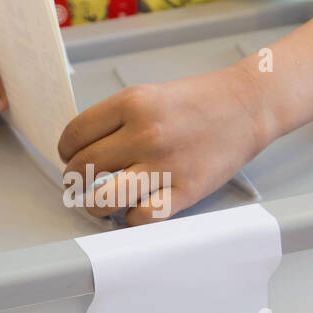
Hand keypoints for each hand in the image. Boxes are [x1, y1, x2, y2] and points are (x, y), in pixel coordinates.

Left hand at [57, 65, 272, 225]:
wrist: (247, 106)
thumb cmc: (199, 101)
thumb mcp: (149, 95)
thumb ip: (116, 119)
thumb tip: (83, 149)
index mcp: (132, 104)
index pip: (75, 135)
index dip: (66, 151)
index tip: (69, 156)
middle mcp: (144, 134)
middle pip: (83, 168)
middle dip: (75, 180)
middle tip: (81, 182)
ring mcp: (165, 165)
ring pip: (103, 199)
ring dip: (94, 205)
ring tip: (99, 202)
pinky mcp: (185, 190)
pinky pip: (141, 217)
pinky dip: (131, 218)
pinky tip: (134, 209)